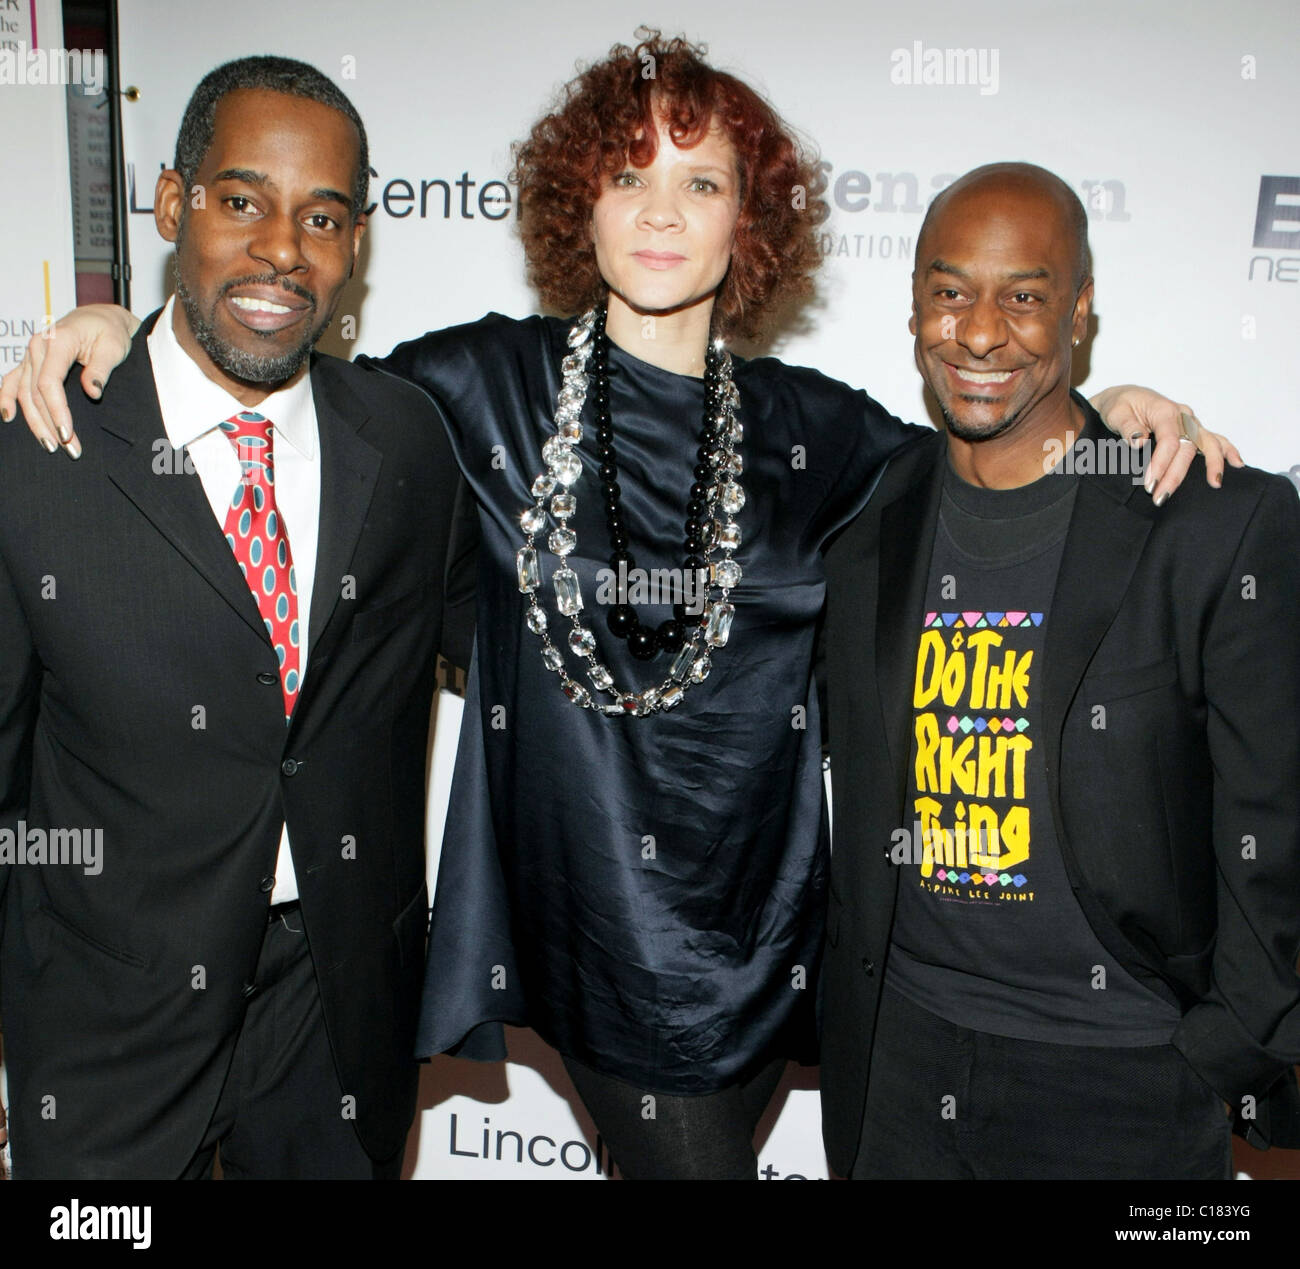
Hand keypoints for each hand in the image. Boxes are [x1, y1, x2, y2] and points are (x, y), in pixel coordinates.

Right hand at [0, 304, 140, 458]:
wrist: (101, 318)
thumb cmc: (110, 331)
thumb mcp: (114, 347)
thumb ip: (101, 369)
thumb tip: (92, 392)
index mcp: (59, 341)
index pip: (49, 383)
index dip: (56, 410)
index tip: (68, 434)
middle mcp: (38, 346)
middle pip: (35, 392)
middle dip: (50, 424)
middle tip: (70, 449)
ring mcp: (31, 353)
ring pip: (24, 392)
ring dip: (35, 421)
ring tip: (50, 446)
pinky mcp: (30, 360)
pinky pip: (12, 380)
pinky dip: (7, 398)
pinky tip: (8, 417)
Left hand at [1090, 384, 1243, 504]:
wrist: (1125, 397)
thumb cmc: (1119, 404)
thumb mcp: (1115, 412)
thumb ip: (1127, 426)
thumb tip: (1139, 440)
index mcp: (1164, 410)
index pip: (1169, 441)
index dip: (1161, 464)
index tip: (1150, 484)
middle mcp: (1182, 416)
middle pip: (1188, 448)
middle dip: (1176, 475)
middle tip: (1161, 497)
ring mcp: (1190, 423)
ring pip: (1208, 443)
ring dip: (1211, 465)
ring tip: (1214, 484)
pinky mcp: (1192, 429)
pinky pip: (1214, 439)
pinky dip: (1227, 450)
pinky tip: (1237, 464)